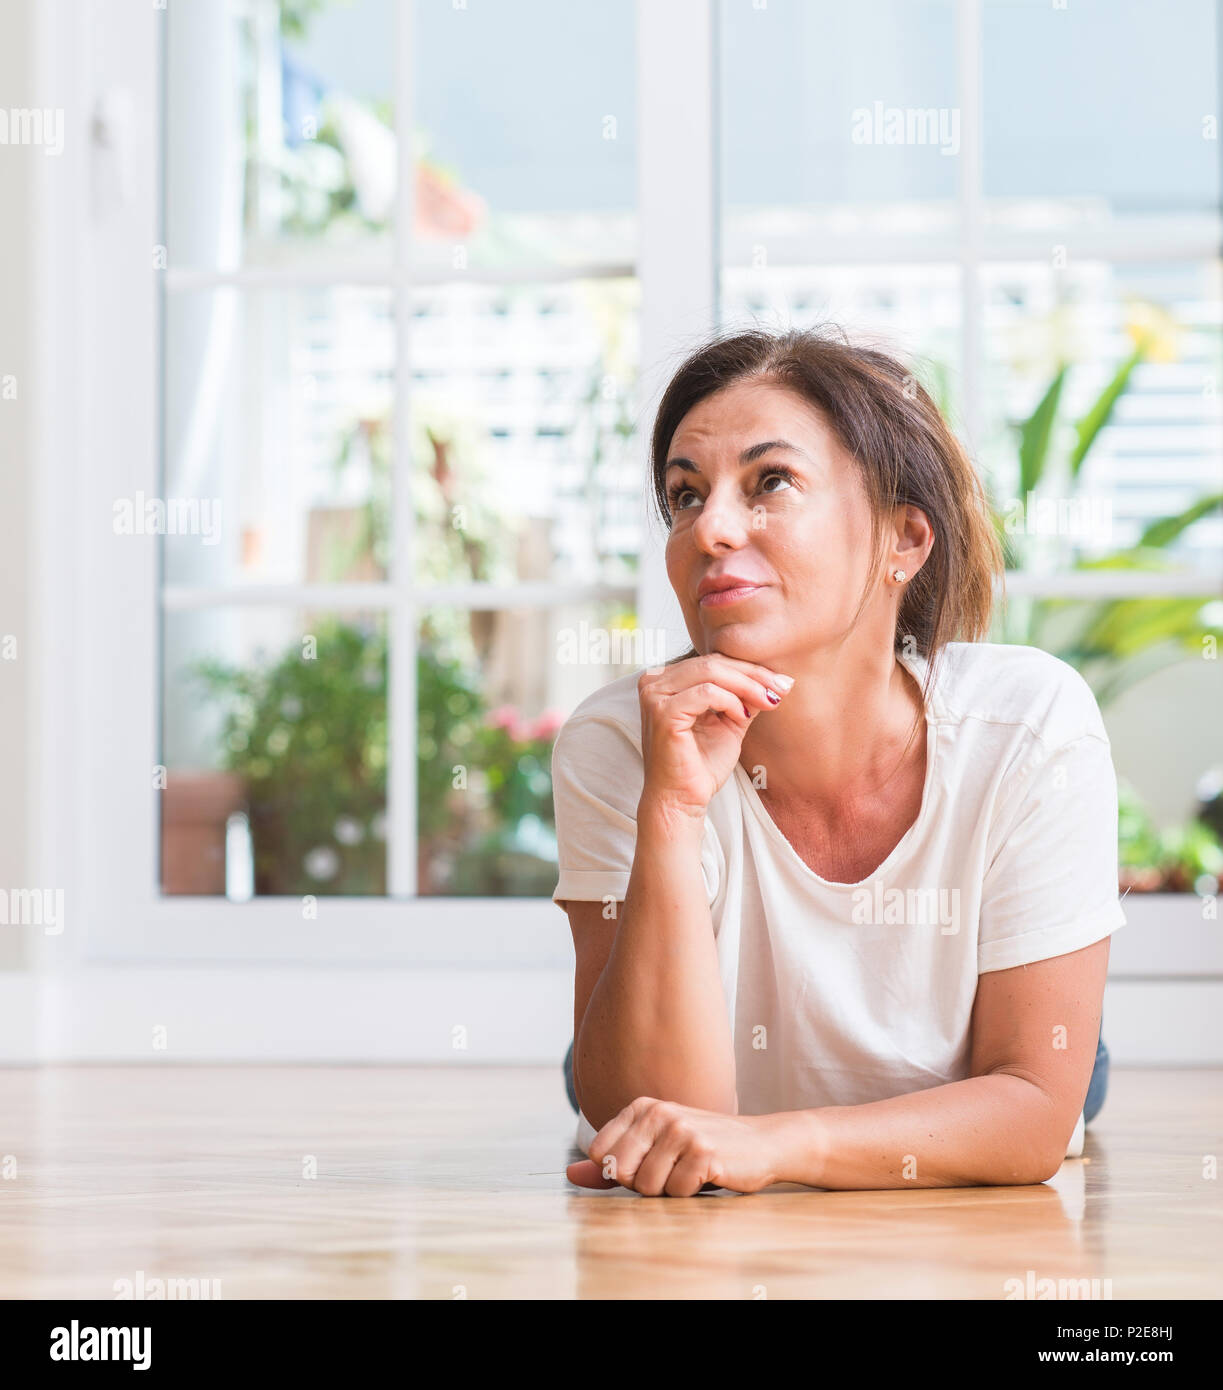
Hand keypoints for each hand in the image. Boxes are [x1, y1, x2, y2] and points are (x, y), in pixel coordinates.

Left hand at [564, 1097, 779, 1195]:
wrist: (760, 1143)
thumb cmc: (701, 1149)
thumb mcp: (654, 1148)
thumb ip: (609, 1163)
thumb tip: (568, 1175)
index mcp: (642, 1107)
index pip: (600, 1154)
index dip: (620, 1171)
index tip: (648, 1163)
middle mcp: (659, 1113)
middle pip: (620, 1172)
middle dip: (643, 1184)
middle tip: (672, 1171)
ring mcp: (682, 1130)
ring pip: (648, 1187)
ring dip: (670, 1191)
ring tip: (690, 1173)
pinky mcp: (703, 1152)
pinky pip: (677, 1193)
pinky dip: (691, 1194)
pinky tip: (708, 1176)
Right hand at [637, 655, 794, 816]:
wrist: (682, 799)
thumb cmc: (701, 764)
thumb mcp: (729, 722)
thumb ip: (745, 698)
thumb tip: (777, 680)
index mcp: (666, 680)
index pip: (713, 661)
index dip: (750, 669)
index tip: (781, 683)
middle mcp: (654, 682)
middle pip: (713, 662)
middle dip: (753, 675)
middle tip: (781, 688)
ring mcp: (655, 696)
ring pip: (711, 672)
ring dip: (747, 686)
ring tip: (767, 702)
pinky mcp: (663, 712)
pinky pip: (706, 693)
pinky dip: (731, 701)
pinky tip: (743, 716)